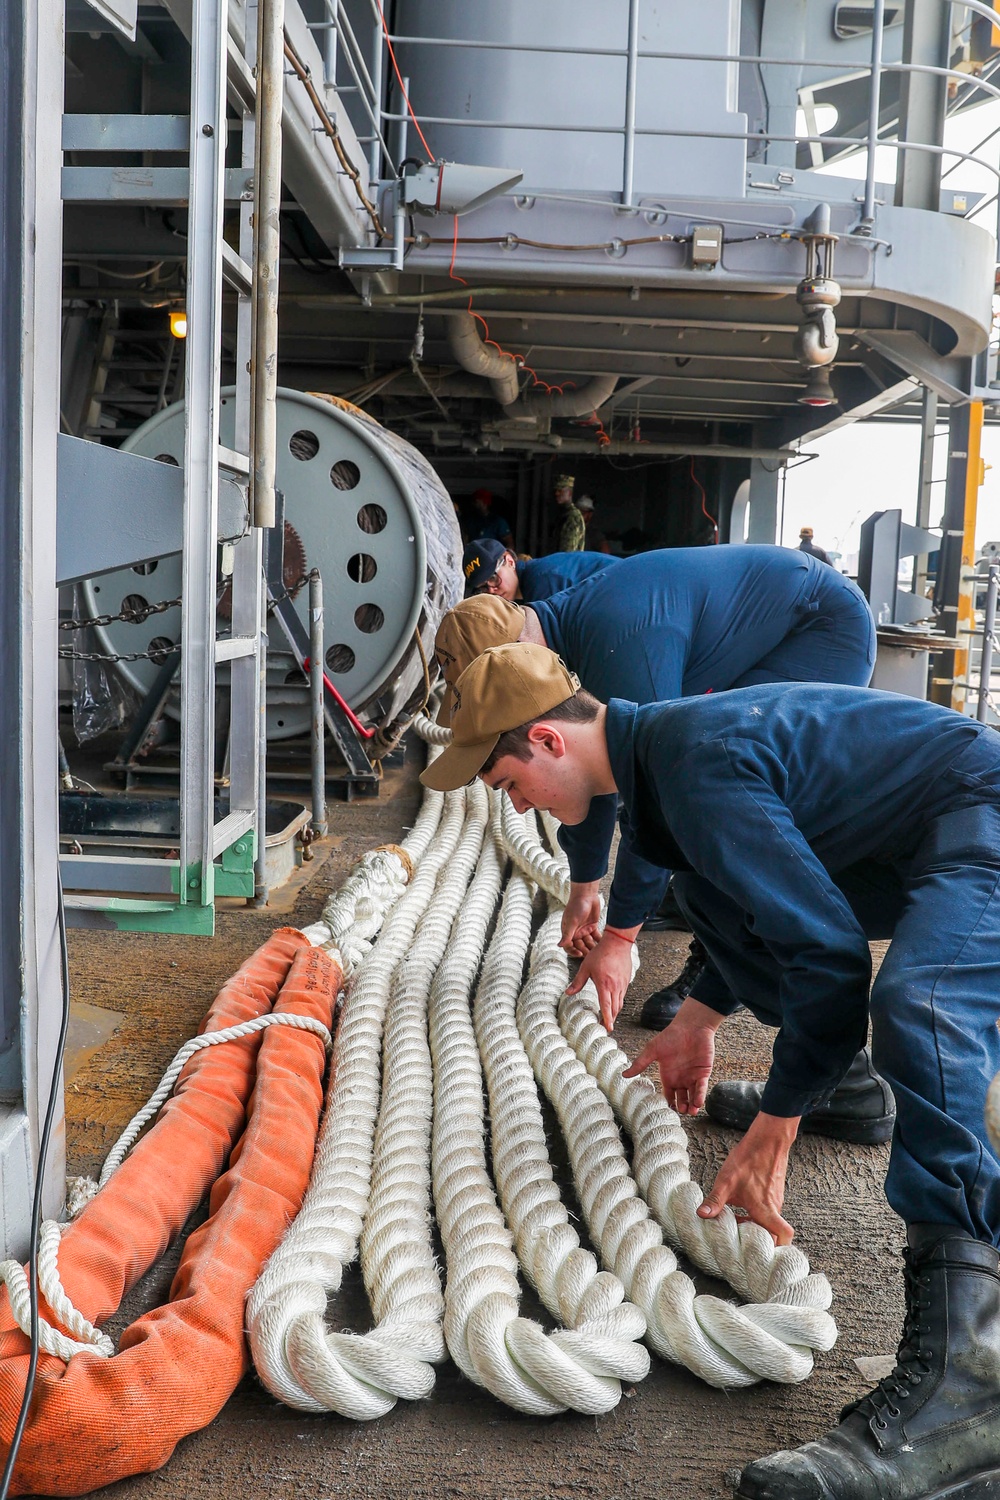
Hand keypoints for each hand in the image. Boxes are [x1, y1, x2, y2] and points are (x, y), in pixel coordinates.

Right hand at [559, 882, 602, 956]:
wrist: (586, 895)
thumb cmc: (576, 906)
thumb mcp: (572, 921)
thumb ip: (567, 934)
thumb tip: (559, 945)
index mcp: (568, 931)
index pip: (568, 946)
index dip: (573, 951)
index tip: (580, 954)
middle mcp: (575, 932)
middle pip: (580, 946)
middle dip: (584, 950)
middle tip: (591, 954)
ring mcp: (584, 929)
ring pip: (588, 942)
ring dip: (592, 947)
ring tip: (598, 950)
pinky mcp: (592, 926)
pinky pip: (596, 936)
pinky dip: (599, 940)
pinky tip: (603, 944)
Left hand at [565, 928, 636, 1030]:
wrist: (618, 943)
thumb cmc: (601, 953)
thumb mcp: (586, 967)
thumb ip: (577, 982)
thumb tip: (567, 993)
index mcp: (604, 985)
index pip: (606, 1006)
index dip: (607, 1019)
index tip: (607, 1028)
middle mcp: (615, 987)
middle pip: (615, 1008)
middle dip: (611, 1019)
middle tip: (605, 1027)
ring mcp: (623, 984)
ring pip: (620, 1003)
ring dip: (615, 1012)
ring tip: (609, 1018)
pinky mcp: (626, 980)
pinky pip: (623, 995)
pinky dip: (618, 1002)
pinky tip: (614, 1002)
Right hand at [623, 998, 719, 1113]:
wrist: (690, 1026)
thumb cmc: (671, 1036)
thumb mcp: (653, 1050)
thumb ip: (640, 1063)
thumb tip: (623, 1074)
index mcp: (668, 1076)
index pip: (668, 1095)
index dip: (668, 1104)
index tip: (666, 1112)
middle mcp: (680, 1079)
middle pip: (681, 1099)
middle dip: (681, 1107)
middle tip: (680, 1113)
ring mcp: (692, 1076)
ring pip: (692, 1096)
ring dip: (692, 1105)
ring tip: (690, 1112)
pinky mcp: (703, 1073)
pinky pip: (701, 1087)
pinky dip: (700, 1095)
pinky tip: (698, 1102)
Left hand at [696, 1111, 798, 1245]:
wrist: (768, 1138)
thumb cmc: (749, 1159)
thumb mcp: (726, 1181)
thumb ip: (715, 1200)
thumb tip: (701, 1215)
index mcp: (765, 1210)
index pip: (783, 1237)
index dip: (776, 1248)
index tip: (757, 1250)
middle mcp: (774, 1208)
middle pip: (773, 1234)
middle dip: (756, 1239)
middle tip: (737, 1236)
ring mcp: (775, 1200)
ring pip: (768, 1221)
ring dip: (753, 1224)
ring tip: (733, 1219)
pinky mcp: (773, 1191)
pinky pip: (767, 1210)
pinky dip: (755, 1213)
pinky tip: (739, 1204)